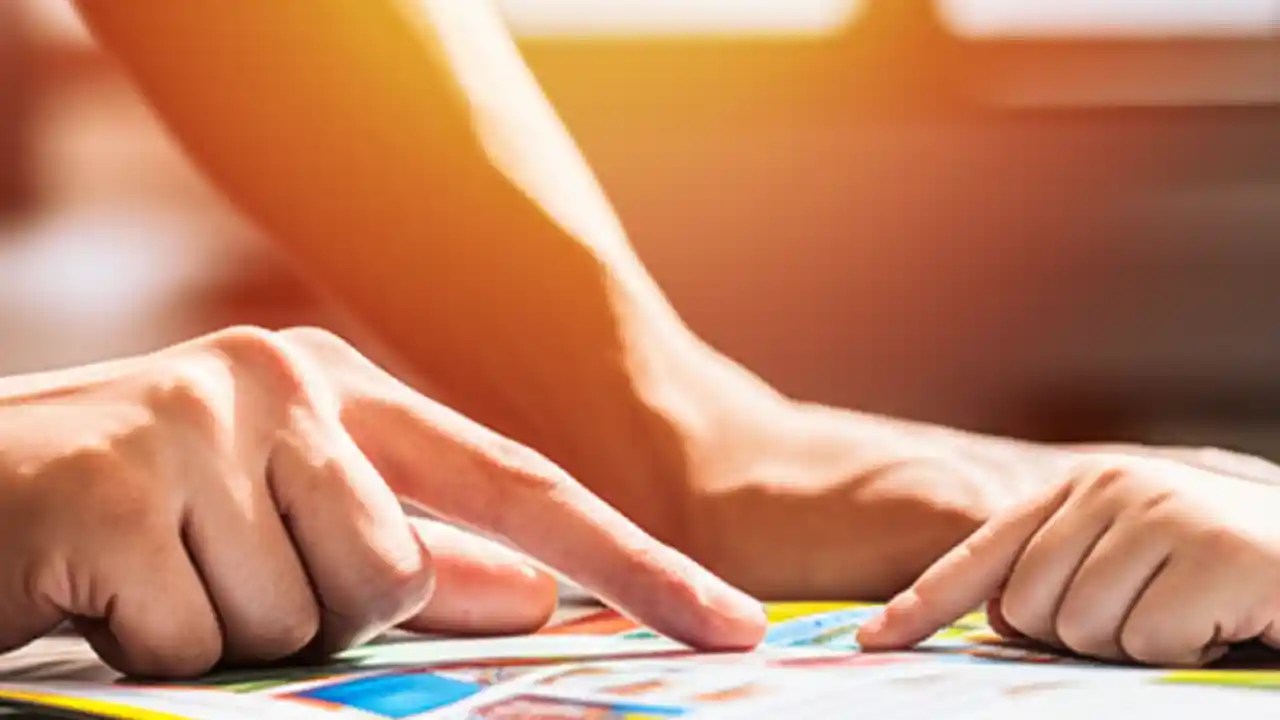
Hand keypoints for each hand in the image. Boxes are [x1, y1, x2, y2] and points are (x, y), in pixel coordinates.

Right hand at [0, 327, 763, 677]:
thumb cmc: (140, 520)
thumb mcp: (287, 528)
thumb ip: (416, 559)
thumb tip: (535, 597)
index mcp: (340, 389)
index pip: (522, 485)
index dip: (632, 562)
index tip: (730, 623)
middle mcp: (284, 379)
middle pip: (397, 576)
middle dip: (318, 615)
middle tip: (212, 570)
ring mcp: (201, 420)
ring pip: (308, 615)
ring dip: (233, 633)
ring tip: (156, 576)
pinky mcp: (120, 485)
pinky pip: (202, 640)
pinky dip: (156, 645)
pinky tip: (101, 585)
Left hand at [857, 455, 1279, 665]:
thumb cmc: (1219, 571)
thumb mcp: (1131, 560)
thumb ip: (1061, 575)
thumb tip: (995, 619)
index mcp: (1081, 489)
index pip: (983, 554)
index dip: (923, 602)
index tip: (871, 641)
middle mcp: (1112, 489)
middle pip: (1027, 607)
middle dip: (1077, 637)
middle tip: (1150, 616)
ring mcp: (1163, 515)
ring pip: (1083, 630)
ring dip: (1135, 645)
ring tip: (1190, 614)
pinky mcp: (1214, 554)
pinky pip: (1149, 642)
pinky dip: (1184, 650)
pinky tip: (1224, 619)